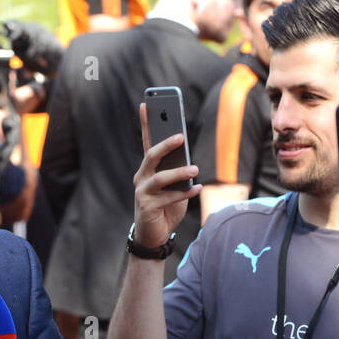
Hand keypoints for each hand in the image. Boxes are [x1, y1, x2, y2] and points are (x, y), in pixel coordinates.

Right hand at [132, 103, 200, 248]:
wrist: (153, 235)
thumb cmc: (165, 207)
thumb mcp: (173, 186)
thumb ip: (177, 172)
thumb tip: (189, 161)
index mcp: (147, 169)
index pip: (146, 141)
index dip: (145, 123)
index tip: (146, 103)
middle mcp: (141, 177)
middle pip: (151, 156)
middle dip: (165, 144)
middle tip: (181, 137)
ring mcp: (142, 192)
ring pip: (160, 177)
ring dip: (179, 172)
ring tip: (195, 169)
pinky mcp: (147, 207)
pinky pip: (168, 197)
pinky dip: (185, 193)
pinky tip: (197, 188)